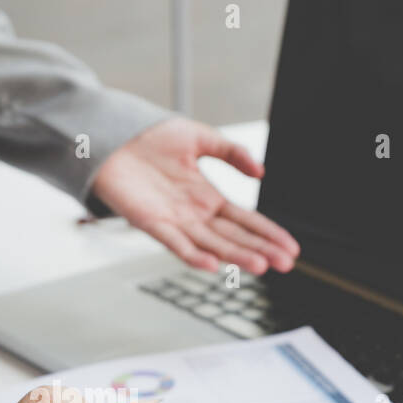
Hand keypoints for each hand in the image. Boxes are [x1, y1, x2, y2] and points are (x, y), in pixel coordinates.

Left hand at [90, 117, 299, 275]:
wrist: (112, 135)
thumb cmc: (149, 139)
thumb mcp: (200, 138)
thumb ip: (232, 153)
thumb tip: (261, 173)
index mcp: (207, 196)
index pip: (245, 220)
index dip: (268, 233)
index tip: (290, 248)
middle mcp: (194, 213)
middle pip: (234, 237)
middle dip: (261, 250)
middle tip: (286, 264)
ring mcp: (174, 221)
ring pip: (212, 244)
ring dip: (236, 256)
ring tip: (260, 266)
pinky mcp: (151, 223)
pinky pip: (176, 243)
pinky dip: (194, 255)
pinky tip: (212, 265)